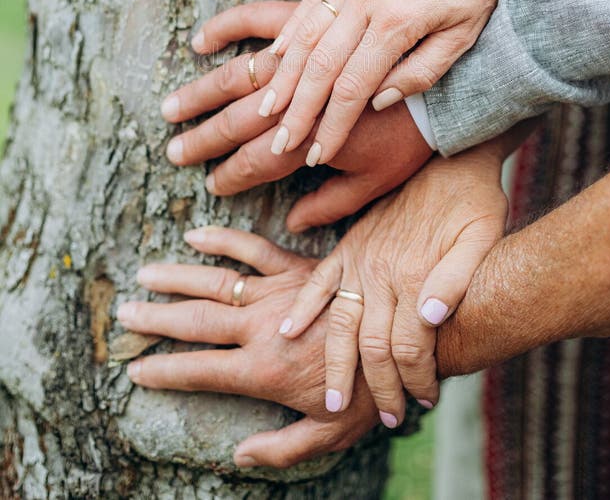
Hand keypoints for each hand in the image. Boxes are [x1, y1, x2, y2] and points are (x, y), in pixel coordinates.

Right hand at [117, 227, 379, 467]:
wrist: (405, 338)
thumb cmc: (369, 392)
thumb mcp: (328, 436)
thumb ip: (280, 449)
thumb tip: (239, 454)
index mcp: (262, 371)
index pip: (197, 371)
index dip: (161, 372)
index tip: (134, 371)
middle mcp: (261, 329)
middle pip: (195, 321)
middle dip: (155, 319)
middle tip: (125, 313)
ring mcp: (278, 294)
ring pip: (216, 283)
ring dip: (176, 278)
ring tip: (144, 275)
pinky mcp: (298, 268)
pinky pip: (255, 248)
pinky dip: (224, 240)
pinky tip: (196, 234)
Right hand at [162, 2, 430, 231]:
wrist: (465, 60)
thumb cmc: (431, 122)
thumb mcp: (389, 175)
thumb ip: (338, 199)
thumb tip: (294, 220)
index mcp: (330, 127)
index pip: (267, 155)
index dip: (236, 173)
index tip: (213, 185)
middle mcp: (313, 87)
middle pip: (246, 115)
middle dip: (207, 138)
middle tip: (176, 153)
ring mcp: (313, 47)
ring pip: (245, 72)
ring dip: (205, 93)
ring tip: (171, 109)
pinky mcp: (319, 11)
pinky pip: (266, 18)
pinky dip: (231, 28)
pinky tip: (202, 41)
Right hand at [191, 0, 520, 166]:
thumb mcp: (464, 35)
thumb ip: (421, 72)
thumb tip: (378, 101)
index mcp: (397, 23)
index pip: (352, 88)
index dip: (332, 126)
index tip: (318, 154)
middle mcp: (366, 0)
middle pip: (318, 66)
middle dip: (296, 111)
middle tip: (278, 143)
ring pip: (304, 36)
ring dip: (282, 76)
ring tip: (266, 108)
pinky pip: (306, 4)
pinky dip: (286, 33)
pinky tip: (271, 55)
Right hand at [278, 144, 508, 425]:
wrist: (449, 154)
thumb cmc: (474, 200)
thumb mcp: (481, 236)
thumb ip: (457, 277)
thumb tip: (433, 317)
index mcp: (415, 275)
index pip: (409, 346)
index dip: (416, 379)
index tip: (424, 400)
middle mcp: (381, 271)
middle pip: (372, 345)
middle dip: (379, 388)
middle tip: (385, 419)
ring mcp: (360, 258)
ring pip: (340, 322)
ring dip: (339, 365)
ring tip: (334, 401)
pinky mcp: (349, 245)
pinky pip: (318, 280)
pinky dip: (303, 306)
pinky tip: (291, 330)